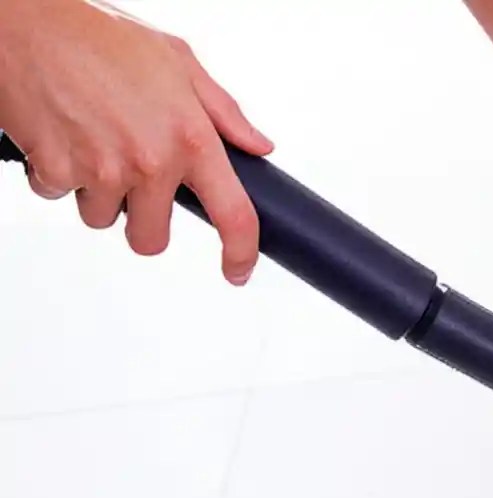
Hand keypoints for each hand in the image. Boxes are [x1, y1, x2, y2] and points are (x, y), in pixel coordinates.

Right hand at [0, 0, 272, 284]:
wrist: (26, 20)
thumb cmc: (101, 35)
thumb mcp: (178, 61)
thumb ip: (223, 111)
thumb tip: (259, 147)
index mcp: (192, 137)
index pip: (233, 214)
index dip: (240, 254)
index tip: (237, 272)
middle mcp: (152, 160)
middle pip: (151, 239)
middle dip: (141, 220)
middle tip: (131, 181)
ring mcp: (103, 169)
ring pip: (103, 219)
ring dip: (97, 192)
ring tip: (91, 138)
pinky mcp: (56, 170)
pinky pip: (59, 196)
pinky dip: (56, 173)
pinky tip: (59, 133)